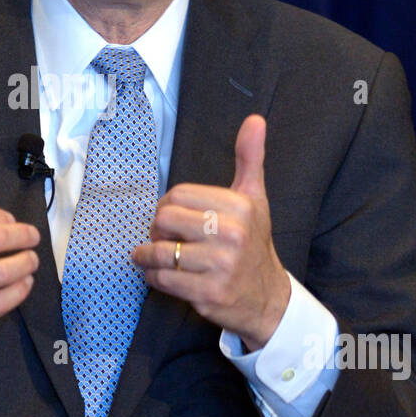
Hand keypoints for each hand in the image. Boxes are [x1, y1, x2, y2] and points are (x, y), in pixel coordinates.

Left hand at [131, 115, 289, 350]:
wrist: (267, 297)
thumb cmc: (253, 242)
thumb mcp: (255, 198)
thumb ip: (250, 158)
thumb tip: (255, 119)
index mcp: (240, 206)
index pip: (177, 195)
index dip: (165, 206)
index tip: (170, 217)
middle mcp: (233, 234)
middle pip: (164, 220)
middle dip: (156, 230)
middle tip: (163, 238)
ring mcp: (221, 265)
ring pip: (160, 252)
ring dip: (148, 256)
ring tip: (152, 257)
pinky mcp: (209, 292)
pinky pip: (163, 279)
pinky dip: (154, 277)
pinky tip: (162, 275)